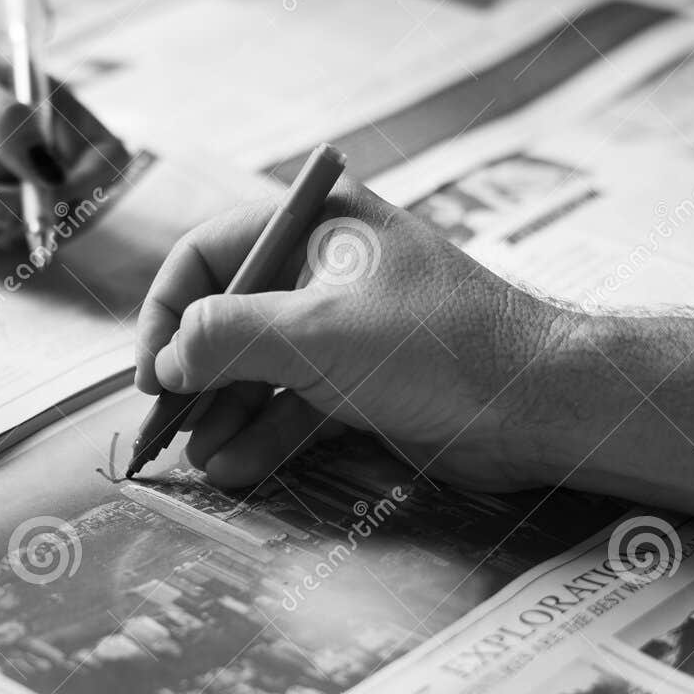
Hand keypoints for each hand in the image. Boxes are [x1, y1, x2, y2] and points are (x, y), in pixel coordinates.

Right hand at [134, 180, 578, 488]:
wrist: (541, 403)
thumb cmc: (437, 348)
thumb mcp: (319, 336)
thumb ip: (230, 338)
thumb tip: (167, 359)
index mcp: (314, 225)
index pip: (208, 255)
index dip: (167, 313)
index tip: (153, 373)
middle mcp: (323, 269)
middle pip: (227, 316)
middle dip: (193, 374)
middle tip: (163, 427)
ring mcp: (343, 327)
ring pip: (257, 367)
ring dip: (223, 413)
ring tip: (197, 458)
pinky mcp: (362, 379)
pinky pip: (293, 402)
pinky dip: (263, 433)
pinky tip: (235, 467)